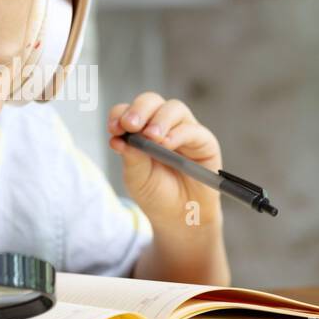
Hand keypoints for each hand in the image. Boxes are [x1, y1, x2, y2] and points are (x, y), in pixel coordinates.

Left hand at [107, 93, 224, 227]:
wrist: (180, 216)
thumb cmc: (156, 194)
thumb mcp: (137, 177)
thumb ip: (131, 157)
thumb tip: (118, 139)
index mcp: (140, 130)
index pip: (128, 111)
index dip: (120, 115)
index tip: (114, 129)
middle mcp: (162, 124)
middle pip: (151, 101)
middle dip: (139, 110)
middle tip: (130, 125)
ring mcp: (184, 130)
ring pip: (173, 109)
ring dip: (160, 120)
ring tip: (151, 137)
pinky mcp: (204, 141)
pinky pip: (192, 130)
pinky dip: (178, 134)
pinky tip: (167, 144)